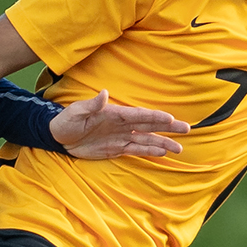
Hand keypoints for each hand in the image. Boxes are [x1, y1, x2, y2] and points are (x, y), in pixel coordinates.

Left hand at [50, 90, 188, 159]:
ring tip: (179, 148)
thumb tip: (103, 93)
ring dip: (162, 143)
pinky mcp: (117, 149)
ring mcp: (121, 137)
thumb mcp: (76, 112)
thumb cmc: (66, 121)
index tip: (170, 119)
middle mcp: (122, 125)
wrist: (59, 137)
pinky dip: (149, 152)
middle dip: (168, 128)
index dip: (154, 117)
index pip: (139, 115)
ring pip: (147, 140)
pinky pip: (136, 150)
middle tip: (187, 129)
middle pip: (150, 126)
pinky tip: (162, 154)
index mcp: (115, 113)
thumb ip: (91, 104)